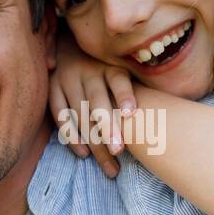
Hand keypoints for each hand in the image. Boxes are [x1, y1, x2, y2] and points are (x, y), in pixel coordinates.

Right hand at [50, 30, 136, 178]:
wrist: (69, 49)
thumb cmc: (104, 71)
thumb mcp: (119, 71)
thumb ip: (133, 90)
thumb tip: (161, 120)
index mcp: (110, 67)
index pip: (118, 80)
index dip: (124, 95)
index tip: (130, 113)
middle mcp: (88, 71)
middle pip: (97, 101)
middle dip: (108, 128)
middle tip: (119, 151)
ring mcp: (67, 79)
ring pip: (79, 114)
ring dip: (94, 142)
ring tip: (110, 165)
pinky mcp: (52, 88)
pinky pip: (60, 115)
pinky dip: (71, 136)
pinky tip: (84, 153)